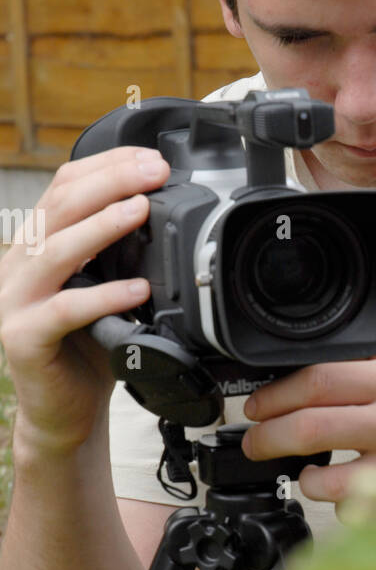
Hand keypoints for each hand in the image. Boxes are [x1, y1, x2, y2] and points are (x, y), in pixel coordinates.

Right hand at [0, 146, 168, 455]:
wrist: (65, 411)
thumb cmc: (88, 347)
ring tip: (141, 210)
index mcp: (38, 243)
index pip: (65, 184)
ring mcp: (15, 300)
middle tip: (154, 172)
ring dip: (102, 225)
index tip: (152, 158)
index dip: (108, 165)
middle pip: (59, 205)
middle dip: (110, 181)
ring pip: (55, 249)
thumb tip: (166, 212)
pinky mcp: (23, 337)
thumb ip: (122, 251)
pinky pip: (65, 310)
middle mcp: (20, 264)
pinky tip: (138, 290)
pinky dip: (104, 296)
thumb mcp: (106, 285)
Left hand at [241, 332, 375, 533]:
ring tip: (307, 474)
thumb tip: (336, 355)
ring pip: (327, 481)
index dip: (276, 395)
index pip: (318, 379)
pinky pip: (362, 516)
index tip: (259, 407)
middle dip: (267, 438)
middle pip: (309, 427)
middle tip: (256, 443)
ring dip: (305, 480)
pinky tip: (357, 498)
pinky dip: (349, 509)